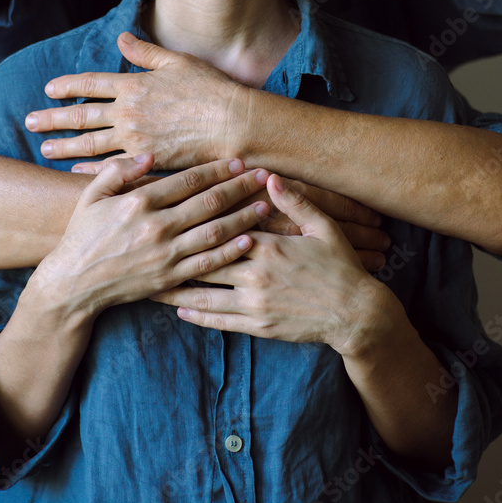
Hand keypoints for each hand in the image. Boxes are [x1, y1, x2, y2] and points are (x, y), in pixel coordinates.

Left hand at [25, 32, 248, 167]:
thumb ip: (145, 53)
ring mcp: (135, 138)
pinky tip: (74, 172)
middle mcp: (128, 111)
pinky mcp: (146, 160)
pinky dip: (89, 170)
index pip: (90, 83)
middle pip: (81, 115)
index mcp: (134, 85)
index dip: (67, 86)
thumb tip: (122, 38)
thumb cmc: (210, 90)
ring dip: (64, 146)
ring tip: (45, 149)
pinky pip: (110, 167)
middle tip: (30, 121)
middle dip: (53, 118)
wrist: (231, 123)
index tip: (49, 89)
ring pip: (90, 143)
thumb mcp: (177, 62)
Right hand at [33, 157, 271, 320]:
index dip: (216, 169)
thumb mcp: (92, 195)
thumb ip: (119, 170)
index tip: (238, 161)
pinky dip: (230, 252)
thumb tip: (150, 155)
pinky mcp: (169, 279)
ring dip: (243, 218)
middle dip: (240, 188)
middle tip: (264, 176)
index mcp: (138, 202)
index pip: (187, 180)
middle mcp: (156, 228)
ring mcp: (164, 256)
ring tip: (265, 205)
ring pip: (214, 233)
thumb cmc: (82, 234)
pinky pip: (207, 265)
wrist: (72, 285)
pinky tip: (250, 240)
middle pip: (209, 203)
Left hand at [150, 172, 391, 353]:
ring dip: (175, 291)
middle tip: (144, 249)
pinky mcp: (259, 326)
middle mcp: (255, 273)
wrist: (357, 313)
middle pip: (203, 260)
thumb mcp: (322, 227)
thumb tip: (269, 176)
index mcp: (267, 244)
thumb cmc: (341, 266)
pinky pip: (221, 321)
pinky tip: (180, 313)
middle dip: (173, 255)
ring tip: (149, 285)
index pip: (220, 227)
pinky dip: (198, 316)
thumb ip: (294, 201)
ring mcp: (255, 302)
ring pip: (204, 294)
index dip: (193, 220)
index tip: (168, 213)